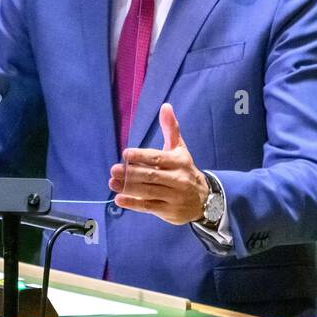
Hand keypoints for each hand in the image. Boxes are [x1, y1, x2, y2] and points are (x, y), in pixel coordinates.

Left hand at [107, 102, 208, 224]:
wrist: (204, 199)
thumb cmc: (184, 170)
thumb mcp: (179, 150)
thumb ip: (171, 129)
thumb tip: (165, 106)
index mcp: (179, 162)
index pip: (158, 158)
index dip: (141, 156)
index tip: (125, 154)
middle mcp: (177, 179)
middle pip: (151, 176)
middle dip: (131, 173)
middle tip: (114, 170)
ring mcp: (173, 196)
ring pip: (148, 191)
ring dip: (128, 188)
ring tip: (112, 183)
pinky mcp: (168, 211)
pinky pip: (148, 206)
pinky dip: (133, 204)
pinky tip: (119, 199)